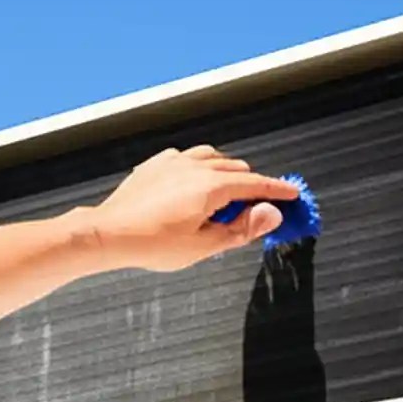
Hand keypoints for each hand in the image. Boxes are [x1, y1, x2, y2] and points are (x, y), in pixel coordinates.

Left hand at [85, 145, 301, 270]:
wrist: (110, 233)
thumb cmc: (153, 243)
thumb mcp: (205, 245)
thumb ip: (242, 229)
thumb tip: (271, 215)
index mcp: (211, 187)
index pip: (255, 184)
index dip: (277, 190)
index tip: (292, 194)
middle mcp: (195, 167)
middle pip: (236, 168)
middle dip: (253, 183)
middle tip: (261, 202)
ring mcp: (173, 162)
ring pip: (212, 156)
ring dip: (228, 170)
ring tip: (231, 189)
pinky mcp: (155, 165)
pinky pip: (187, 156)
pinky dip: (200, 165)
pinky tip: (196, 178)